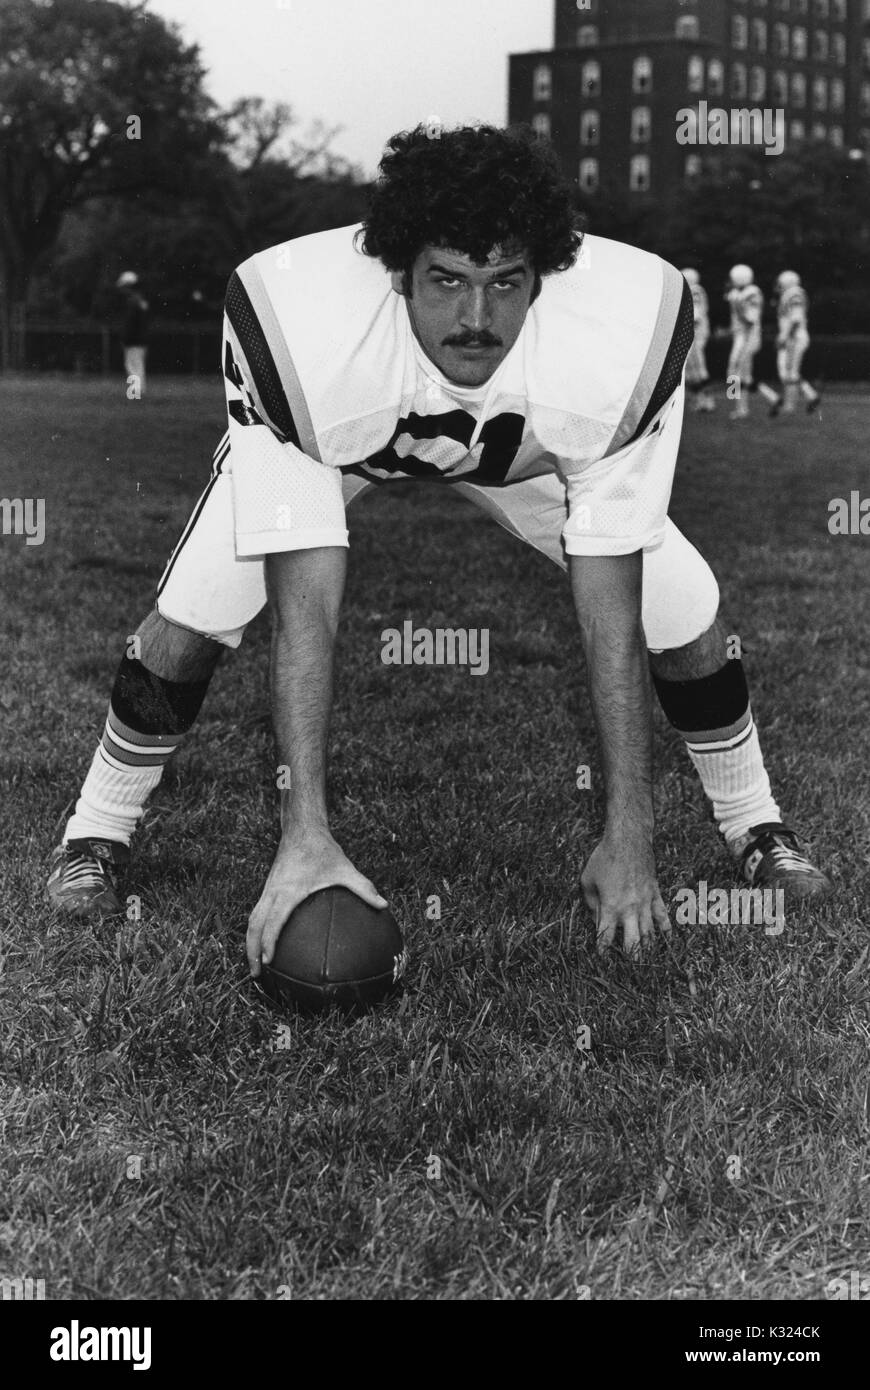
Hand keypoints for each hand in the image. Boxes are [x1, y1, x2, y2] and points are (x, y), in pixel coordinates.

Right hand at [247, 826, 386, 976]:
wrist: (302, 830)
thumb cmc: (323, 850)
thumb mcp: (345, 869)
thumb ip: (364, 888)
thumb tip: (383, 905)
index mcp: (288, 890)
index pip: (273, 920)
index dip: (268, 941)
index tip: (269, 961)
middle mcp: (273, 892)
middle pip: (254, 925)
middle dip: (251, 950)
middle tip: (258, 974)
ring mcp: (268, 890)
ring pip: (252, 920)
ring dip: (250, 942)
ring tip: (257, 965)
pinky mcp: (268, 889)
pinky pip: (258, 913)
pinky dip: (257, 930)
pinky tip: (267, 943)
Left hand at [581, 832, 670, 954]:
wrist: (628, 839)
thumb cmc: (603, 858)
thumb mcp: (587, 882)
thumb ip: (591, 905)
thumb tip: (595, 921)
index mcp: (611, 907)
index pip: (606, 937)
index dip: (603, 952)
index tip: (602, 961)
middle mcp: (630, 909)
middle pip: (633, 943)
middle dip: (631, 959)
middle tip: (630, 972)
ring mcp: (646, 902)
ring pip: (650, 933)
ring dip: (648, 949)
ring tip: (648, 964)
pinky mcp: (656, 894)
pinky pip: (663, 916)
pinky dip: (666, 929)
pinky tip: (668, 941)